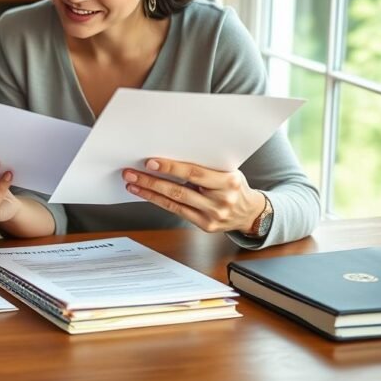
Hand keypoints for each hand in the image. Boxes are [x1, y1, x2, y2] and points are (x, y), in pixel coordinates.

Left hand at [122, 158, 266, 233]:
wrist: (249, 212)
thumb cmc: (234, 185)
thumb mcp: (227, 170)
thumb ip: (204, 165)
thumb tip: (170, 155)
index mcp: (228, 181)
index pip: (193, 173)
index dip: (170, 169)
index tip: (150, 163)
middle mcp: (220, 200)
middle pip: (179, 190)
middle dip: (152, 181)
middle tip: (131, 173)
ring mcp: (212, 215)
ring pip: (175, 202)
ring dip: (150, 192)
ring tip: (133, 183)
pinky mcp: (205, 226)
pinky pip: (177, 212)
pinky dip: (159, 202)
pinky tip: (146, 194)